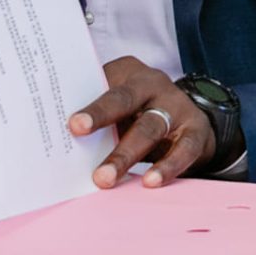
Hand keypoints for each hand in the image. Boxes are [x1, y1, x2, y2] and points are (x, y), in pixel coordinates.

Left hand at [67, 56, 216, 188]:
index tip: (72, 124)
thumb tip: (59, 138)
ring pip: (149, 129)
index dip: (90, 105)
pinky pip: (184, 149)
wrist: (187, 119)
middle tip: (79, 137)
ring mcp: (177, 106)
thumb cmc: (138, 112)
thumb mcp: (118, 102)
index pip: (105, 85)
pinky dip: (167, 166)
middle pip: (125, 101)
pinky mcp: (196, 130)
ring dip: (125, 155)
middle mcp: (154, 84)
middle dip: (102, 119)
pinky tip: (150, 181)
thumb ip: (95, 112)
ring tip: (105, 178)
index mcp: (129, 73)